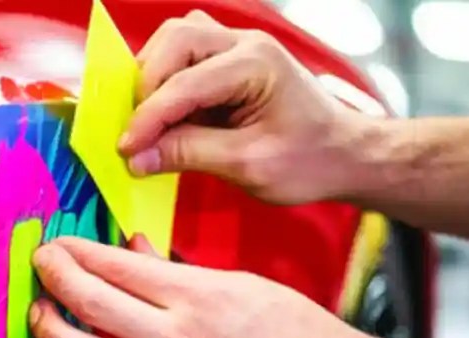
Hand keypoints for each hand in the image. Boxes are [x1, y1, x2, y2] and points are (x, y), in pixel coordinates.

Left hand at [28, 236, 396, 337]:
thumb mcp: (248, 287)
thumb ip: (184, 272)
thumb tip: (136, 250)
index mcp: (201, 295)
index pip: (118, 264)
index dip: (76, 252)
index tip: (57, 245)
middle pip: (92, 301)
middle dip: (54, 278)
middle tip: (39, 267)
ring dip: (50, 331)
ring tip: (37, 318)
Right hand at [119, 10, 377, 205]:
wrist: (344, 154)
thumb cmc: (310, 160)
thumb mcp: (249, 166)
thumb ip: (190, 154)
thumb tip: (138, 158)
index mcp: (257, 64)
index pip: (186, 83)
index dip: (148, 117)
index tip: (124, 149)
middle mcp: (245, 44)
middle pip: (175, 39)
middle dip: (146, 84)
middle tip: (136, 131)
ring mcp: (237, 48)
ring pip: (176, 41)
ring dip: (153, 77)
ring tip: (148, 122)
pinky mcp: (229, 63)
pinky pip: (184, 58)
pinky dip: (166, 84)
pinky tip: (164, 118)